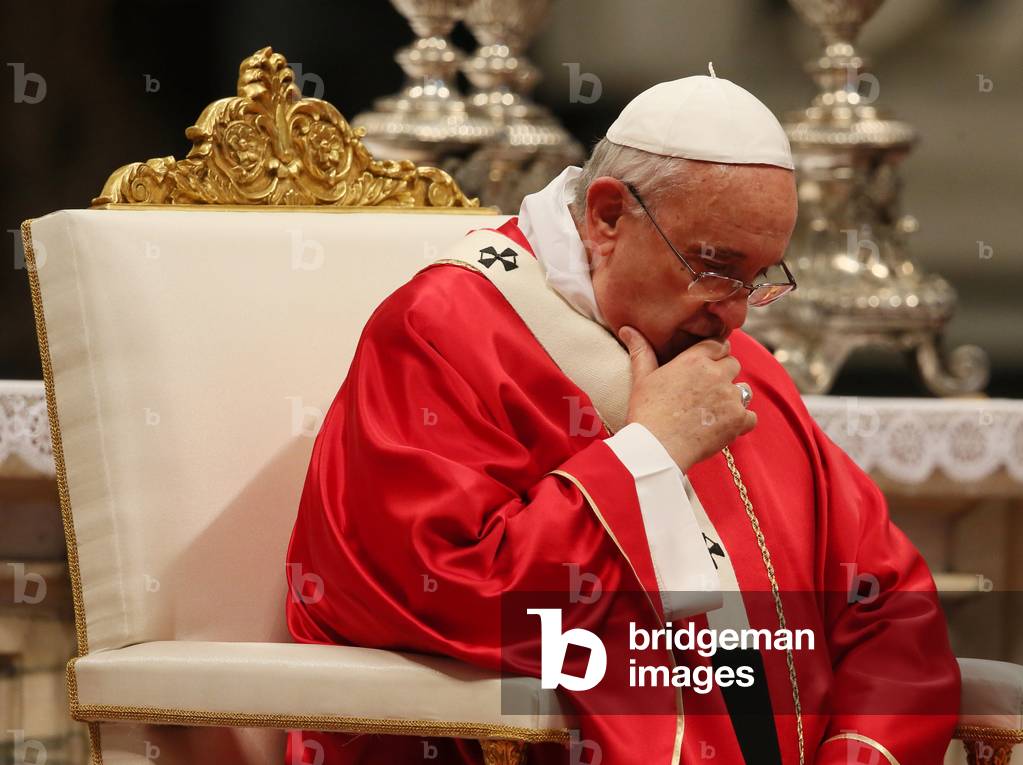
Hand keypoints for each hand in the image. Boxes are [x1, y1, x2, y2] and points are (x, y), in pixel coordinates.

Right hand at [618, 325, 756, 470]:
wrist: (656, 448)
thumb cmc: (646, 412)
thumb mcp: (641, 378)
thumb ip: (641, 350)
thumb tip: (627, 328)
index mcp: (695, 360)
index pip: (719, 344)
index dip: (715, 354)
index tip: (707, 365)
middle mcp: (716, 374)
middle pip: (733, 364)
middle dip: (724, 374)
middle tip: (706, 392)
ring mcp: (730, 397)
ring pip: (743, 390)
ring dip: (733, 398)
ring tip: (713, 412)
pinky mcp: (738, 420)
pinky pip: (750, 416)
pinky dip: (740, 423)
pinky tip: (722, 428)